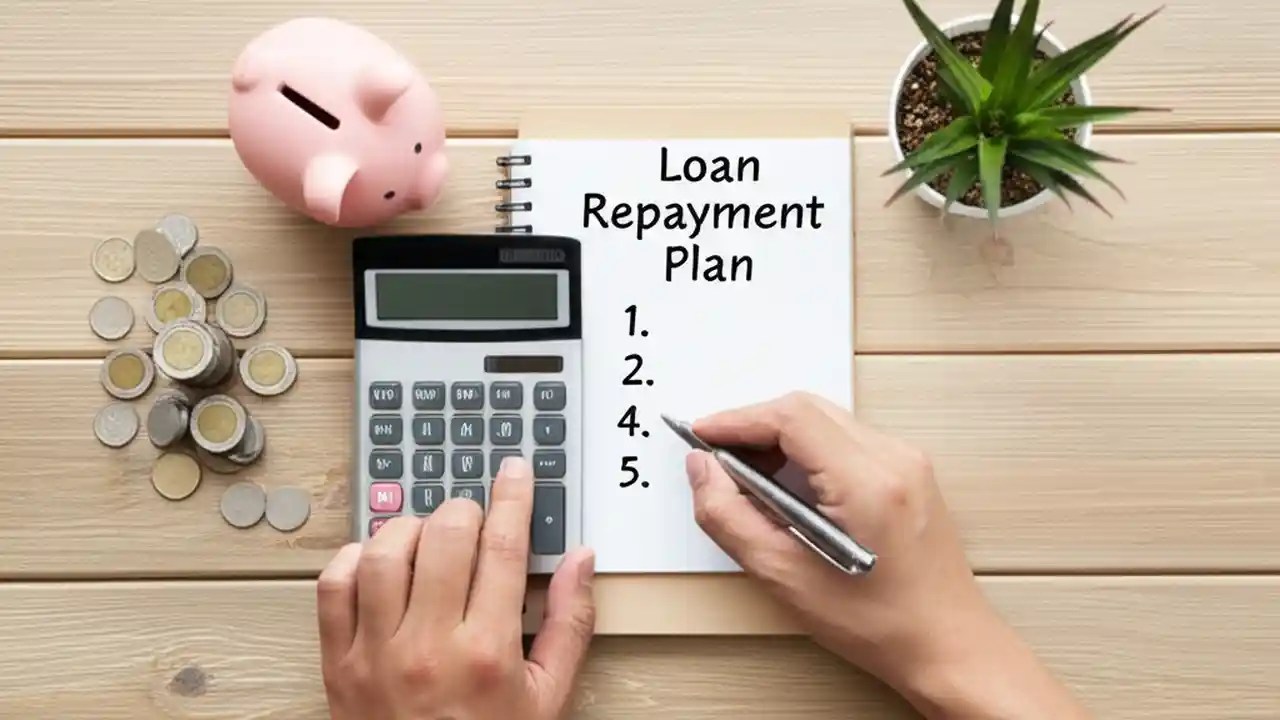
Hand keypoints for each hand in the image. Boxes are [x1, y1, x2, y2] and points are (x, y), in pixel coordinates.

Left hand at [318, 457, 596, 719]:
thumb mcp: (548, 698)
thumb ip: (570, 624)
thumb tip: (580, 560)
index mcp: (488, 654)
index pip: (503, 547)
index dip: (512, 498)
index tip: (515, 472)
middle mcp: (428, 647)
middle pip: (444, 536)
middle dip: (465, 510)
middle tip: (475, 517)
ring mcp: (376, 653)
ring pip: (385, 552)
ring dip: (411, 529)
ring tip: (429, 539)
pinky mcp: (338, 663)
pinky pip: (333, 586)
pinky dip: (354, 559)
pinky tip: (379, 563)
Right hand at [686, 392, 1088, 719]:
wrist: (946, 644)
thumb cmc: (881, 624)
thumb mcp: (785, 577)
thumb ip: (730, 517)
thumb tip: (703, 472)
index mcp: (867, 482)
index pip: (791, 417)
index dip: (737, 420)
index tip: (703, 435)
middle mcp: (894, 459)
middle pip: (807, 409)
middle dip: (754, 426)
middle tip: (719, 459)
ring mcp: (907, 461)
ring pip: (826, 421)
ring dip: (780, 439)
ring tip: (750, 480)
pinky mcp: (909, 471)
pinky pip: (846, 439)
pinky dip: (808, 451)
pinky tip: (789, 488)